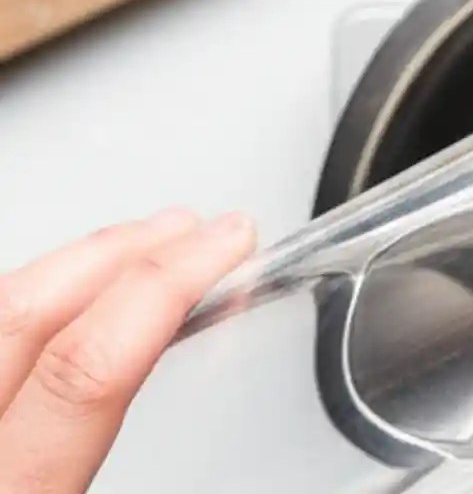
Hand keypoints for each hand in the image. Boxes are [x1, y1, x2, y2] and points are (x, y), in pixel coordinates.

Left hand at [0, 210, 254, 493]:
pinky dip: (37, 300)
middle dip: (124, 252)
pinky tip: (71, 300)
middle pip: (26, 312)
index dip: (167, 285)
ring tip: (144, 245)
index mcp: (14, 489)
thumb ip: (155, 464)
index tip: (227, 244)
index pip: (89, 366)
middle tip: (195, 230)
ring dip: (78, 264)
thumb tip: (195, 378)